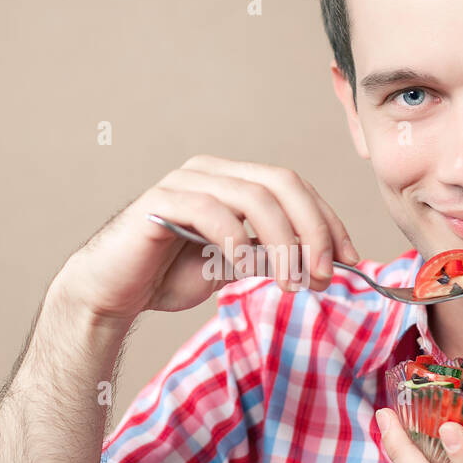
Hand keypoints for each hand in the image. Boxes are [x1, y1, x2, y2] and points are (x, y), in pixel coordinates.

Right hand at [54, 154, 359, 322]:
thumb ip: (270, 255)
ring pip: (255, 196)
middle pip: (283, 183)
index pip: (295, 188)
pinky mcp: (162, 200)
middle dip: (314, 229)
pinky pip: (213, 210)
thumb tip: (323, 262)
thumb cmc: (167, 276)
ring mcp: (187, 181)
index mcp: (233, 181)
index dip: (328, 221)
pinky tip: (245, 268)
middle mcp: (213, 171)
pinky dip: (238, 240)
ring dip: (284, 241)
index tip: (351, 260)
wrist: (111, 291)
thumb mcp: (234, 267)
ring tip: (292, 282)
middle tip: (325, 273)